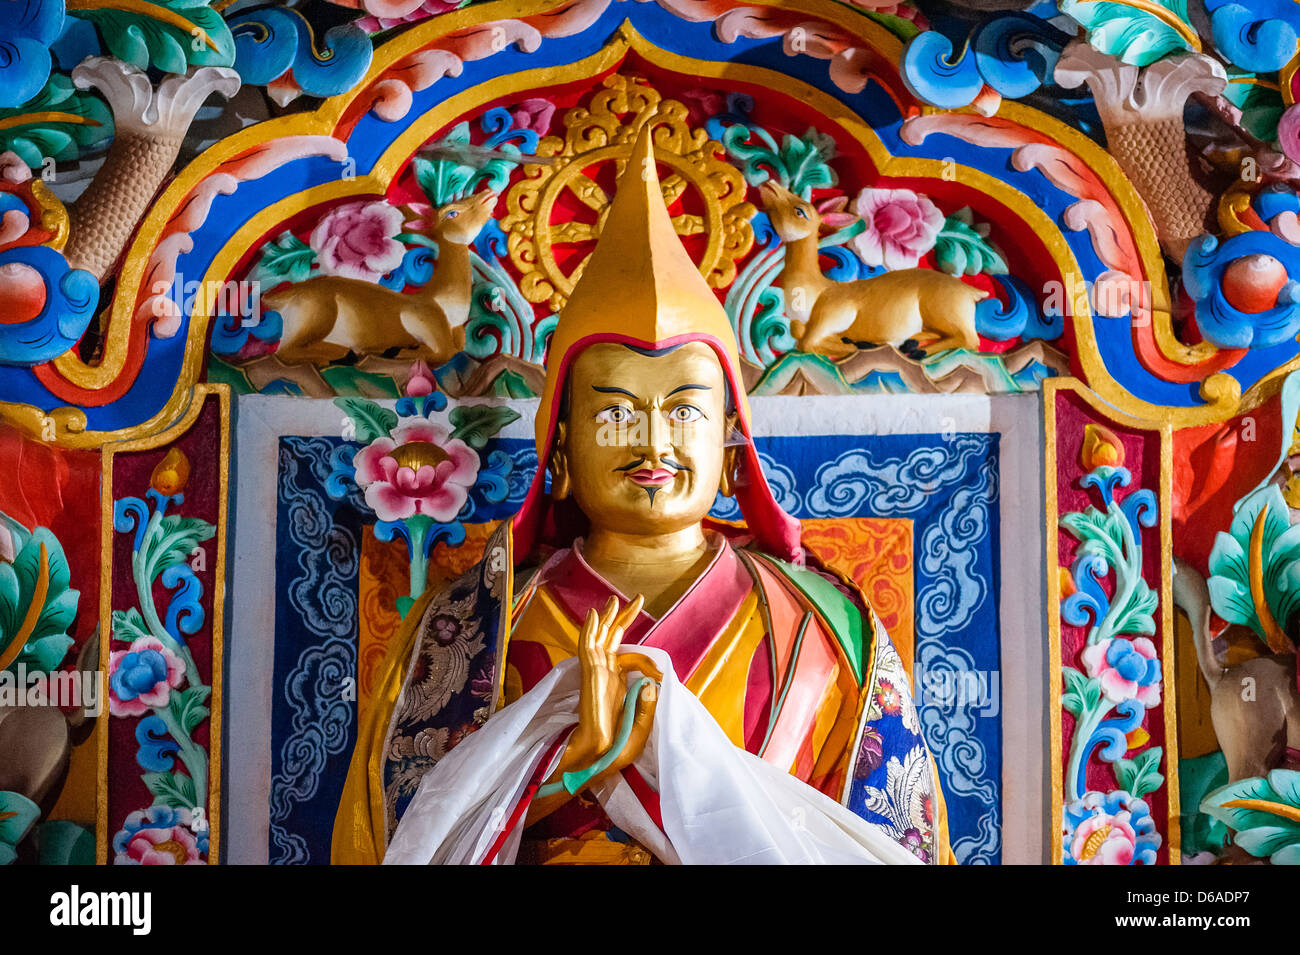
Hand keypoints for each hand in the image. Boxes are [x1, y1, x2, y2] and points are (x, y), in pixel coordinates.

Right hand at [566, 594, 658, 767]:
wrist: (596, 763)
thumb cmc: (615, 752)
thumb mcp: (642, 729)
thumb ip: (648, 707)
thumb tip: (653, 683)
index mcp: (617, 687)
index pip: (632, 660)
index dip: (649, 662)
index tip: (662, 676)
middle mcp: (605, 677)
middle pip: (613, 640)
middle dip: (623, 618)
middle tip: (637, 598)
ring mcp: (596, 676)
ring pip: (600, 639)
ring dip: (606, 618)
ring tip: (613, 599)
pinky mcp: (590, 679)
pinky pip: (588, 649)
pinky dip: (590, 631)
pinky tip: (595, 614)